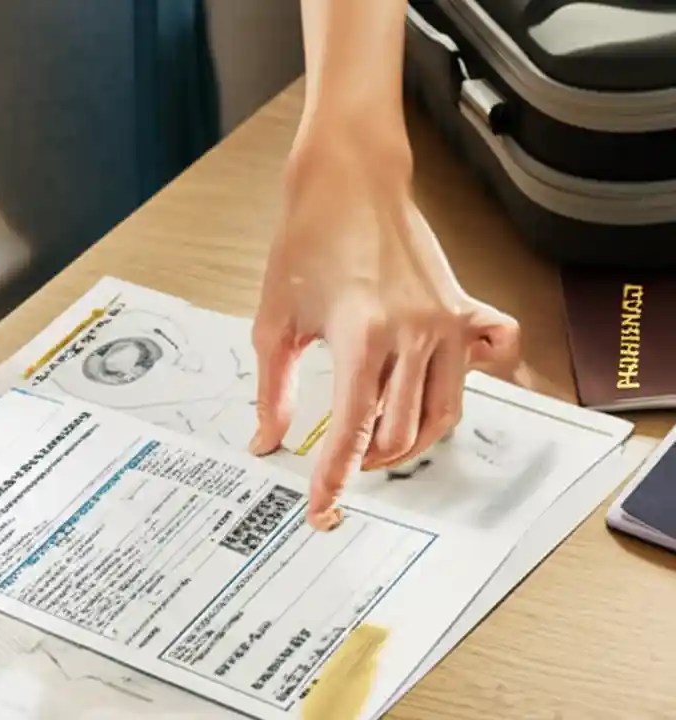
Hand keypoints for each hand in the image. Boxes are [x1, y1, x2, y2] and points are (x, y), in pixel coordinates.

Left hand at [249, 127, 523, 530]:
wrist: (348, 180)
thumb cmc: (306, 241)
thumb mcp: (274, 320)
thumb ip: (273, 389)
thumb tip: (267, 442)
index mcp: (360, 336)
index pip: (352, 431)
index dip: (334, 478)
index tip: (321, 508)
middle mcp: (412, 333)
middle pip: (401, 433)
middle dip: (369, 462)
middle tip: (342, 468)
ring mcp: (445, 323)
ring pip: (441, 413)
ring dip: (408, 440)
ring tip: (375, 445)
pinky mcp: (462, 310)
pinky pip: (489, 364)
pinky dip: (467, 386)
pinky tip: (433, 393)